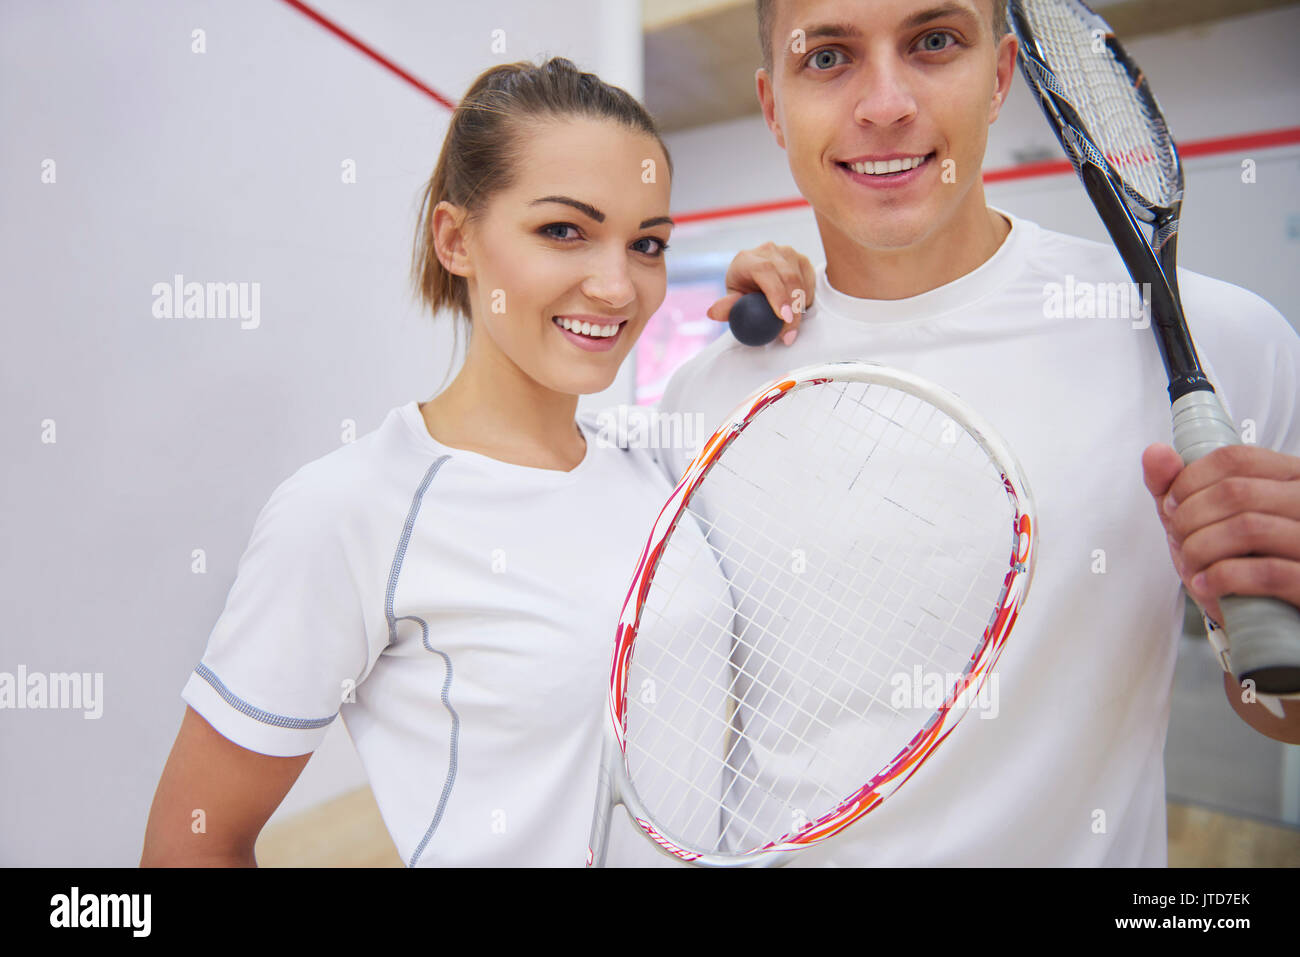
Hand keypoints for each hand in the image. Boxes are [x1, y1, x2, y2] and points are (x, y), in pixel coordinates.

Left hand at [707, 242, 815, 345]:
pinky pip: (810, 282)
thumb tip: (713, 313)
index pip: (765, 271)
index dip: (777, 294)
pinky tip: (796, 310)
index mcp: (748, 259)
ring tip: (791, 328)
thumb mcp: (732, 299)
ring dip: (800, 307)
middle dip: (793, 308)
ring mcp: (788, 253)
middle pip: (788, 277)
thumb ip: (726, 307)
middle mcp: (769, 251)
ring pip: (801, 281)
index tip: (783, 317)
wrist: (756, 278)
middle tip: (789, 332)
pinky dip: (806, 300)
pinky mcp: (802, 260)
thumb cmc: (743, 289)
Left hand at [1141, 443, 1299, 623]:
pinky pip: (1265, 573)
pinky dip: (1221, 577)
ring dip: (1200, 548)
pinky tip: (1206, 585)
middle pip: (1236, 492)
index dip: (1190, 481)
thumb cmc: (1239, 566)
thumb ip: (1175, 486)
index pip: (1236, 459)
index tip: (1171, 506)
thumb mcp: (1203, 522)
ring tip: (1191, 564)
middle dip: (1189, 519)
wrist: (1269, 624)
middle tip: (1178, 540)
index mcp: (1292, 478)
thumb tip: (1155, 452)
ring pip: (1248, 528)